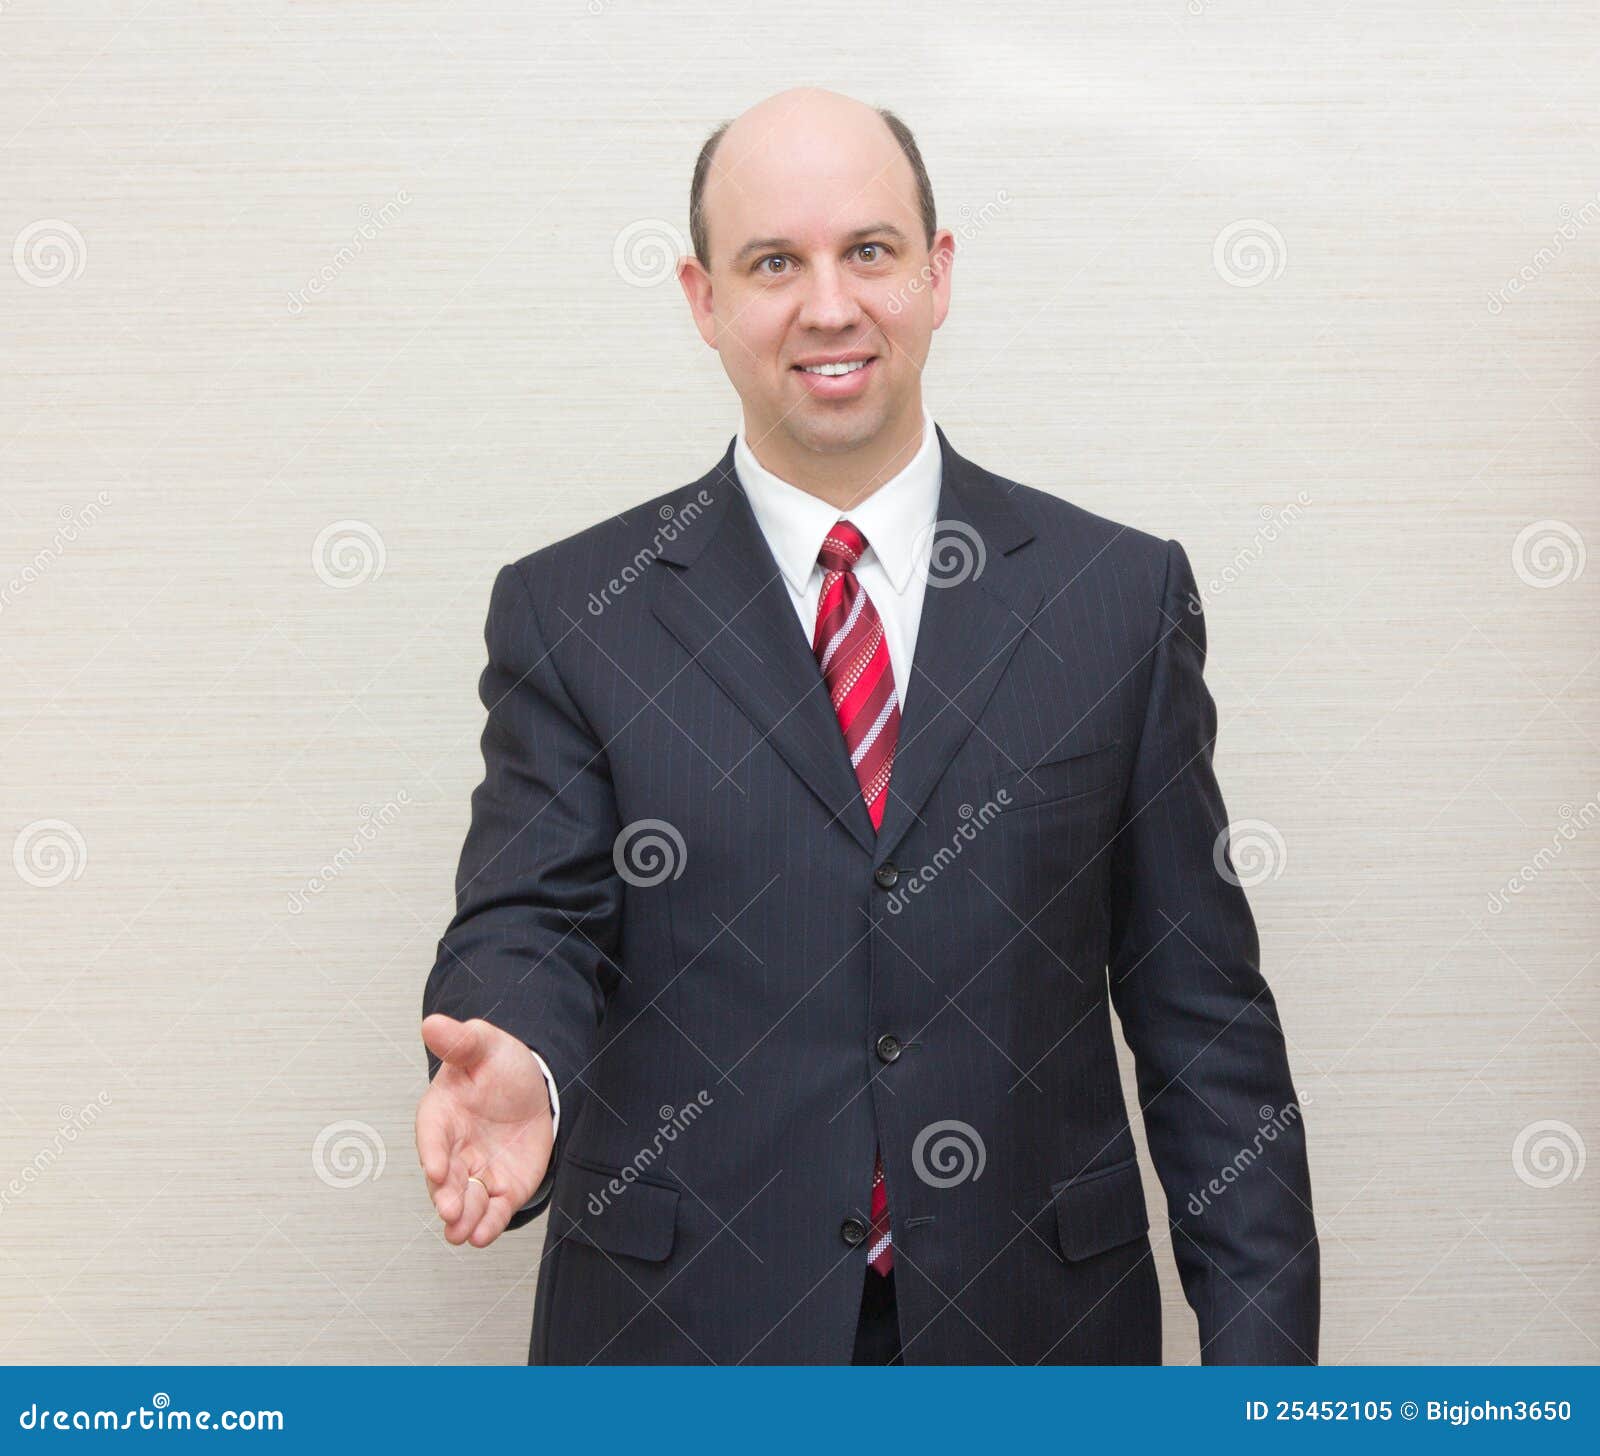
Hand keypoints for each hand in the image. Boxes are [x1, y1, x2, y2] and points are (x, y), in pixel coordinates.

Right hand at [417, 1013, 553, 1246]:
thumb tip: (432, 1023)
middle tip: (449, 1209)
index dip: (433, 1152)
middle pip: (446, 1178)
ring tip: (462, 1233)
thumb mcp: (484, 1045)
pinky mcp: (504, 1187)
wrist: (534, 1085)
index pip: (432, 1135)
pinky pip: (493, 1210)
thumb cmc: (499, 1065)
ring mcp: (478, 1171)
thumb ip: (460, 1041)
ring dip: (463, 1217)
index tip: (436, 1168)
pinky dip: (488, 1224)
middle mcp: (455, 1148)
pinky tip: (482, 1236)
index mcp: (442, 1114)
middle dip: (446, 1195)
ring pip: (466, 1200)